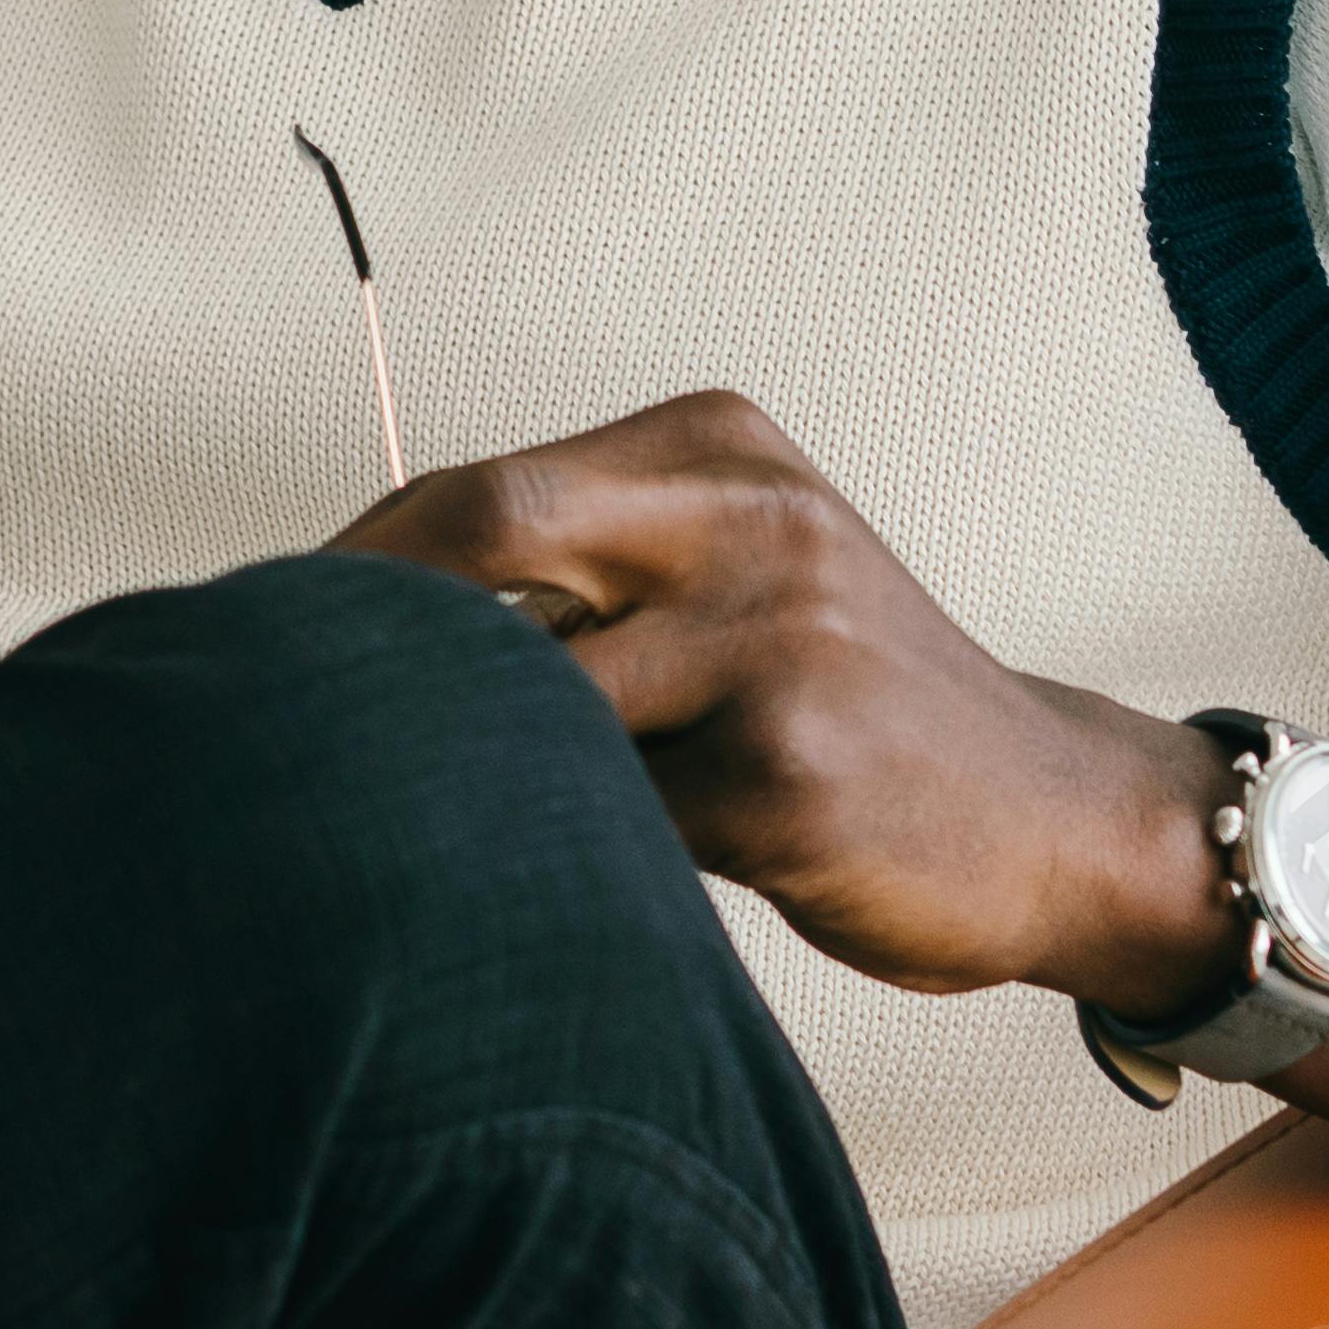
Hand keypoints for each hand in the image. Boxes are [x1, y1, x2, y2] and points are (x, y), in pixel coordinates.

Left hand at [330, 393, 1229, 1014]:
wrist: (1058, 820)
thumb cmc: (855, 711)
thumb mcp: (743, 576)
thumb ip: (587, 576)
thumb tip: (354, 630)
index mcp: (719, 449)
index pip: (478, 491)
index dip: (355, 574)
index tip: (270, 645)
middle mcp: (749, 519)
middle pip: (485, 536)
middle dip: (366, 630)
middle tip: (281, 717)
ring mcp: (774, 638)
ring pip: (531, 697)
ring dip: (469, 765)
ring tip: (439, 818)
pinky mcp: (788, 771)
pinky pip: (610, 818)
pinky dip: (573, 853)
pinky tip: (593, 878)